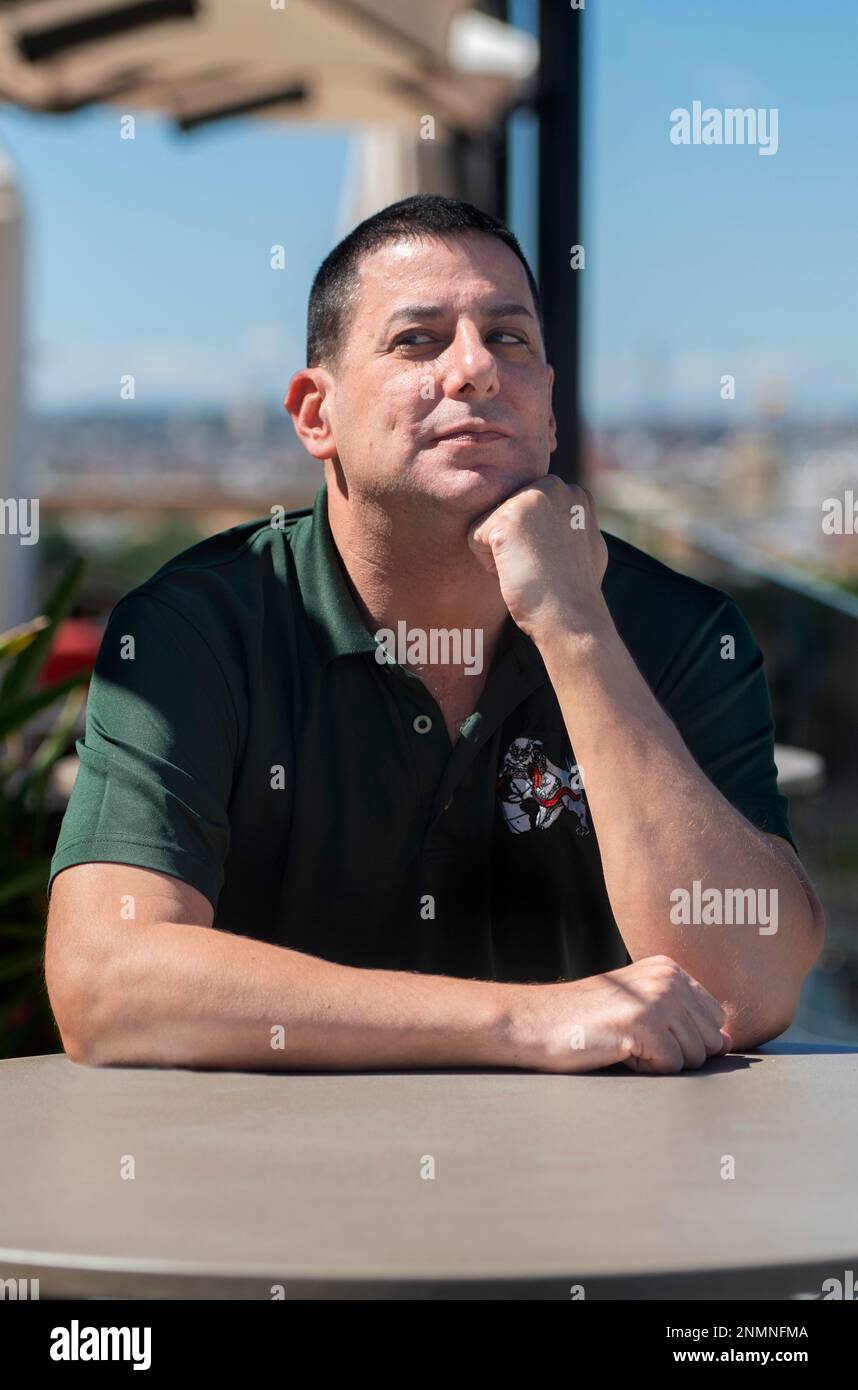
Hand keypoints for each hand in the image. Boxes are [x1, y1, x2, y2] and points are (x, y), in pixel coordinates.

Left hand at [467, 475, 609, 645]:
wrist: (571, 615)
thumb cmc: (576, 590)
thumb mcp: (583, 541)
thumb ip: (568, 521)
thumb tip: (560, 521)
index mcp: (572, 491)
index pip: (525, 511)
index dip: (534, 542)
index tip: (553, 561)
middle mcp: (553, 486)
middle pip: (505, 514)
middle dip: (515, 543)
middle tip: (540, 566)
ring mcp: (529, 498)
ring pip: (489, 526)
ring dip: (502, 554)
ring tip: (531, 569)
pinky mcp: (505, 518)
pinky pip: (474, 539)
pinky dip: (488, 564)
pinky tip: (517, 572)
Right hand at [502, 955, 731, 1073]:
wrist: (539, 1021)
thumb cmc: (588, 1018)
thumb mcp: (642, 1006)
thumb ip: (685, 1019)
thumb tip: (728, 1042)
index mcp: (669, 968)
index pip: (715, 1018)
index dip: (685, 1036)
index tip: (646, 1028)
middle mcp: (668, 978)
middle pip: (709, 1040)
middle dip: (676, 1051)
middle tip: (634, 1038)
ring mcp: (658, 999)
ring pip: (693, 1057)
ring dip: (659, 1060)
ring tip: (625, 1042)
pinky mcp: (646, 1025)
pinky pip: (671, 1067)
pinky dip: (646, 1068)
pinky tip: (619, 1050)